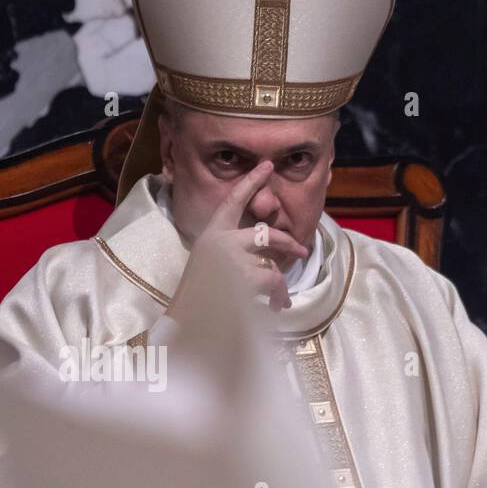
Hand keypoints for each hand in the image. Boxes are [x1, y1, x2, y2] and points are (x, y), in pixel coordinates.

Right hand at [167, 165, 308, 319]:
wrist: (184, 322)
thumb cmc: (196, 298)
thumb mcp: (208, 267)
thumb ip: (230, 255)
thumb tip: (263, 260)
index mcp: (211, 235)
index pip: (233, 201)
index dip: (251, 182)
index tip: (267, 165)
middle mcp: (222, 241)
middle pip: (266, 234)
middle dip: (288, 243)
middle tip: (302, 251)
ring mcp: (232, 258)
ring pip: (271, 266)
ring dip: (280, 287)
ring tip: (281, 303)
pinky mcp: (242, 277)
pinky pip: (272, 282)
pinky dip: (278, 297)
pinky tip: (275, 308)